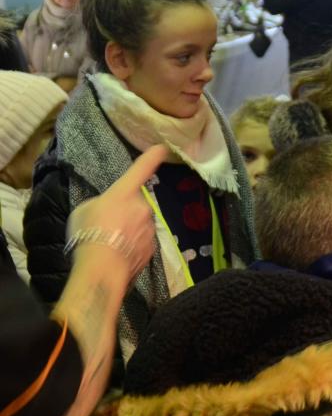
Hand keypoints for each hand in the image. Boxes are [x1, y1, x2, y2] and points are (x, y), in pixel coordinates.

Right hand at [67, 145, 167, 280]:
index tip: (162, 148)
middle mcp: (142, 206)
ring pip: (140, 224)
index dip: (152, 157)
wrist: (103, 266)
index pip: (141, 169)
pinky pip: (142, 241)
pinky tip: (118, 254)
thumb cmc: (89, 233)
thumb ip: (101, 204)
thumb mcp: (85, 210)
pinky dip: (132, 246)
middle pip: (136, 204)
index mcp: (124, 192)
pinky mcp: (152, 247)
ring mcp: (150, 227)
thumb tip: (109, 209)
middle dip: (126, 212)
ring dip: (128, 230)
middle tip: (107, 226)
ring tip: (110, 243)